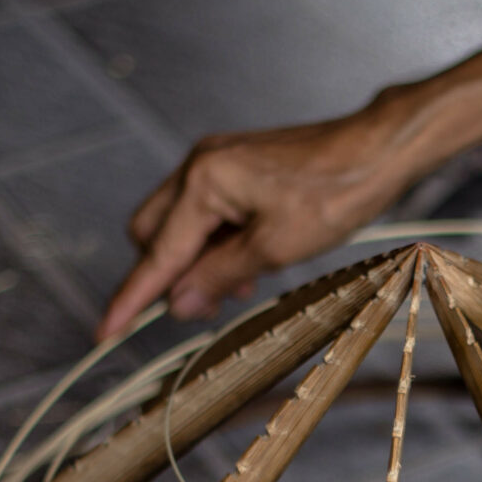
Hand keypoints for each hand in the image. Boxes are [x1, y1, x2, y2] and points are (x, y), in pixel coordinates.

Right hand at [97, 99, 425, 339]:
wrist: (376, 149)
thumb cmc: (335, 191)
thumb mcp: (276, 248)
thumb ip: (219, 276)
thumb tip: (178, 304)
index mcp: (203, 182)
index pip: (156, 253)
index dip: (131, 298)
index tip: (105, 332)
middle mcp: (199, 166)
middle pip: (153, 234)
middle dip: (168, 273)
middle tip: (206, 303)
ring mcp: (216, 162)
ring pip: (180, 224)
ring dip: (198, 260)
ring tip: (243, 282)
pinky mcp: (235, 165)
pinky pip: (207, 212)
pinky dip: (217, 242)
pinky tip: (250, 259)